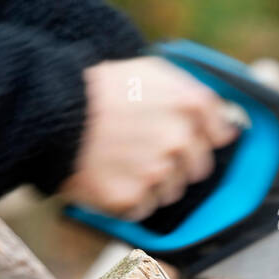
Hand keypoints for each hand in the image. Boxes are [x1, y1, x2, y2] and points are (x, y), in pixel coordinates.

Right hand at [62, 56, 238, 217]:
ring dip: (154, 181)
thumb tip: (227, 126)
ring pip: (171, 190)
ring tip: (122, 159)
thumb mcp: (152, 72)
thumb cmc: (102, 88)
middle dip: (178, 160)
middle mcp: (179, 141)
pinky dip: (130, 198)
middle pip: (197, 167)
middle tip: (143, 145)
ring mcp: (157, 174)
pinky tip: (111, 175)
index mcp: (190, 104)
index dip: (202, 134)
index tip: (183, 133)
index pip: (221, 131)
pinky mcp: (132, 200)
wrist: (51, 112)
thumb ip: (194, 95)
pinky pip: (144, 207)